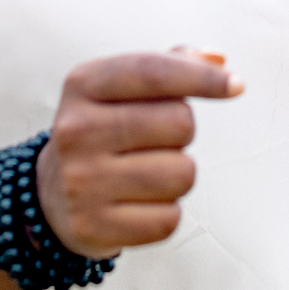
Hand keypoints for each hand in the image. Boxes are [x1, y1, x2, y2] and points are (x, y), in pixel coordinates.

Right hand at [36, 48, 242, 257]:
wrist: (51, 196)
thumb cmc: (103, 131)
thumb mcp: (119, 89)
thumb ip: (169, 66)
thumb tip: (218, 61)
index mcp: (82, 84)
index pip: (154, 71)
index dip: (202, 78)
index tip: (237, 86)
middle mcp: (76, 130)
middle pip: (179, 122)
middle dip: (182, 132)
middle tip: (155, 140)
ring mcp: (81, 181)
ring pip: (182, 174)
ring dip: (178, 174)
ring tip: (147, 172)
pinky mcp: (93, 227)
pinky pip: (168, 219)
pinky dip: (165, 213)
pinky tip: (138, 204)